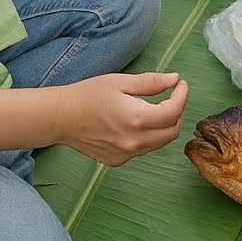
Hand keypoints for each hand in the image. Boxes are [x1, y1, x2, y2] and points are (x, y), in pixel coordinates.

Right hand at [58, 71, 188, 166]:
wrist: (59, 118)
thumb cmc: (87, 96)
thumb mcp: (121, 82)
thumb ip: (151, 82)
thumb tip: (174, 79)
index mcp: (136, 119)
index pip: (174, 111)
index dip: (182, 96)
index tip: (180, 85)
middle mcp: (134, 141)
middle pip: (172, 131)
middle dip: (176, 113)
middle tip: (169, 98)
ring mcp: (125, 154)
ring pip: (159, 142)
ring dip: (163, 126)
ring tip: (151, 109)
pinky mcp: (117, 160)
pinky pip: (142, 150)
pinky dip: (147, 137)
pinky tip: (133, 124)